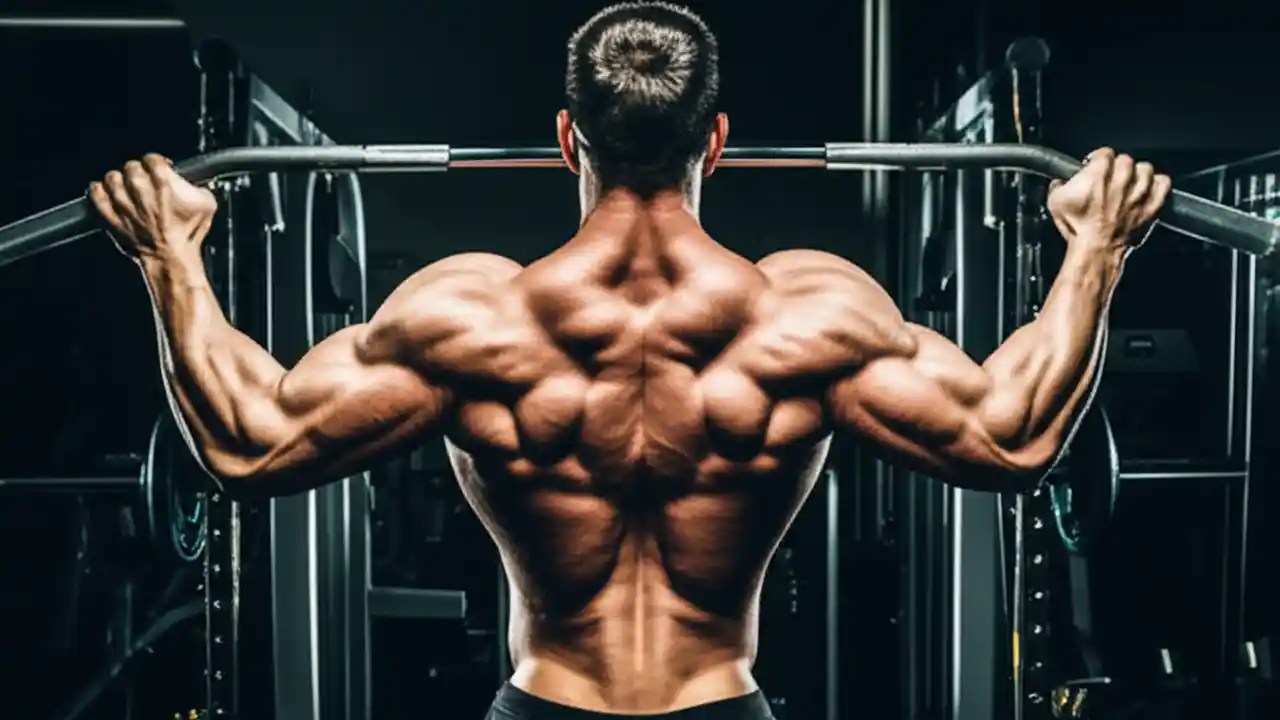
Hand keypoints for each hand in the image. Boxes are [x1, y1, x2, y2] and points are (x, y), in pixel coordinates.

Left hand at [88, 154, 216, 260]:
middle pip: (130, 166)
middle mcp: (139, 188)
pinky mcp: (109, 215)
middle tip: (145, 182)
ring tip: (126, 187)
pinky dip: (100, 191)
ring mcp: (121, 201)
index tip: (159, 170)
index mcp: (163, 181)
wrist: (171, 257)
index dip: (157, 163)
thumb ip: (196, 186)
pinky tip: (108, 193)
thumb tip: (189, 184)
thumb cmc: (188, 233)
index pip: (152, 158)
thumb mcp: (207, 204)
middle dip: (138, 173)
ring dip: (119, 181)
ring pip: (111, 177)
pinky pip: (96, 193)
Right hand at [1047, 147, 1171, 250]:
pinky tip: (1148, 188)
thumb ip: (1058, 186)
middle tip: (1109, 179)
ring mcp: (1140, 191)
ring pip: (1146, 168)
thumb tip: (1059, 182)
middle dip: (1117, 167)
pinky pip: (1163, 183)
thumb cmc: (1077, 228)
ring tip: (1128, 183)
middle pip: (1125, 159)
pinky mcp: (1152, 205)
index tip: (1093, 168)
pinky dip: (1157, 184)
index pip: (1104, 153)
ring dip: (1137, 174)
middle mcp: (1122, 178)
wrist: (1095, 249)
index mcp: (1098, 172)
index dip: (1097, 160)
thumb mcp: (1055, 202)